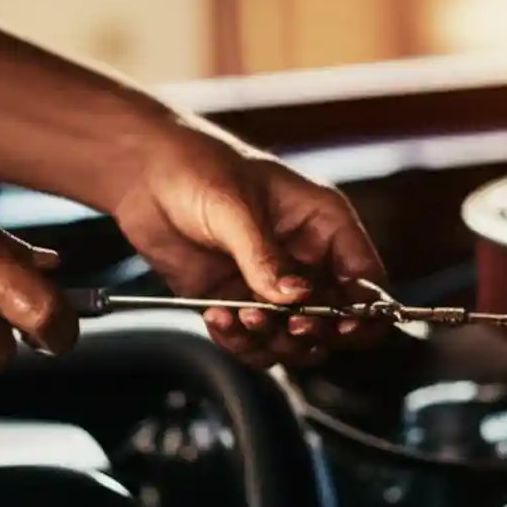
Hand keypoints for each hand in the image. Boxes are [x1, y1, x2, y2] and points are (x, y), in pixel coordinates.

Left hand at [112, 127, 387, 367]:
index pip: (364, 277)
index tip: (344, 324)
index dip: (364, 307)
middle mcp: (303, 260)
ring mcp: (269, 285)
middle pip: (333, 319)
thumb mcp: (235, 207)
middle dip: (314, 330)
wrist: (142, 172)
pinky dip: (237, 340)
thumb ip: (265, 256)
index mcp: (322, 225)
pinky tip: (217, 317)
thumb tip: (295, 296)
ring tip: (241, 316)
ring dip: (271, 339)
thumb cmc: (198, 166)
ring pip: (291, 338)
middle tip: (290, 325)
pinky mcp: (234, 302)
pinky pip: (249, 340)